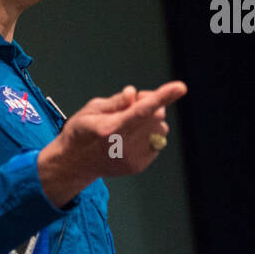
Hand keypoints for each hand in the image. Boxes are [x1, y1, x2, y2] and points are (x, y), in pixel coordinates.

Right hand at [37, 81, 185, 206]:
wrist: (74, 164)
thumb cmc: (81, 132)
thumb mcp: (90, 109)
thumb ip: (116, 101)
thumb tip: (134, 94)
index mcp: (108, 129)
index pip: (140, 110)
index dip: (161, 97)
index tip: (180, 87)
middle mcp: (122, 145)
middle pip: (155, 116)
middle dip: (150, 105)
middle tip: (130, 105)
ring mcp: (132, 158)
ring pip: (160, 129)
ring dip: (151, 121)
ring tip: (128, 125)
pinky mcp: (138, 166)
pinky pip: (158, 142)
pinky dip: (149, 135)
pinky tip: (131, 138)